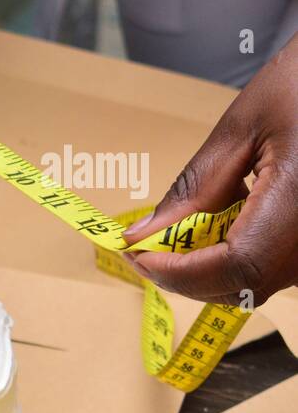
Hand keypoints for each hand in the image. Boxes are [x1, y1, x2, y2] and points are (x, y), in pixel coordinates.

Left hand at [124, 33, 297, 306]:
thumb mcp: (241, 129)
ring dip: (209, 268)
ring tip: (180, 234)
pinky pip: (276, 267)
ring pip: (258, 282)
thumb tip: (141, 236)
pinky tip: (220, 226)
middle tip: (146, 247)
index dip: (180, 273)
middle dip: (186, 274)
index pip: (237, 265)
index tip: (138, 257)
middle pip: (245, 283)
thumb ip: (193, 188)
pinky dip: (237, 257)